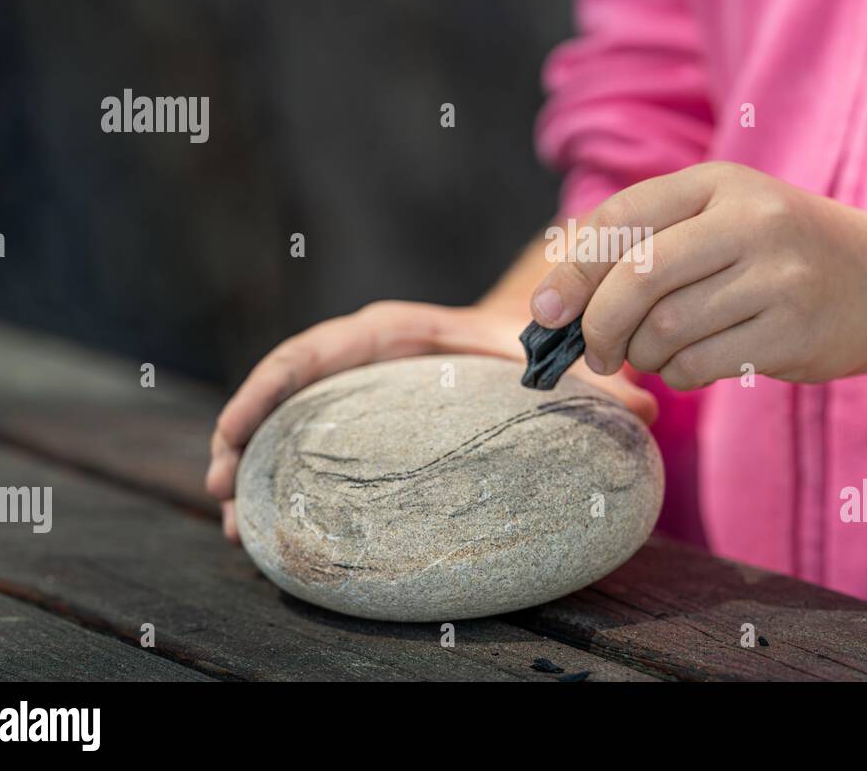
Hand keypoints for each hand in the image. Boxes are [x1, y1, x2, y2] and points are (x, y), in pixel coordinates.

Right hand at [206, 300, 656, 540]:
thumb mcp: (554, 351)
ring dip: (253, 470)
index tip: (237, 425)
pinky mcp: (362, 423)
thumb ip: (597, 377)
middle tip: (218, 492)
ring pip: (288, 424)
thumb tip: (648, 410)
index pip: (321, 348)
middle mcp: (365, 361)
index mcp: (396, 333)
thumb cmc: (532, 341)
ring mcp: (358, 393)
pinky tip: (271, 533)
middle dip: (242, 434)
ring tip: (233, 528)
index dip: (272, 385)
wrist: (528, 339)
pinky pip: (312, 448)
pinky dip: (286, 483)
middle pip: (285, 389)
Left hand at [529, 162, 866, 390]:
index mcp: (719, 183)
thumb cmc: (781, 253)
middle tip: (594, 352)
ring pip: (664, 329)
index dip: (572, 270)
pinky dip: (679, 374)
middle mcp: (748, 221)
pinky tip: (693, 365)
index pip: (622, 219)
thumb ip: (647, 243)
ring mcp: (776, 276)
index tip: (544, 313)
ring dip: (643, 354)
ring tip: (655, 353)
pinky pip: (700, 364)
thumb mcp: (722, 218)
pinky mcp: (793, 331)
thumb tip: (553, 300)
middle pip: (637, 279)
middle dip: (598, 325)